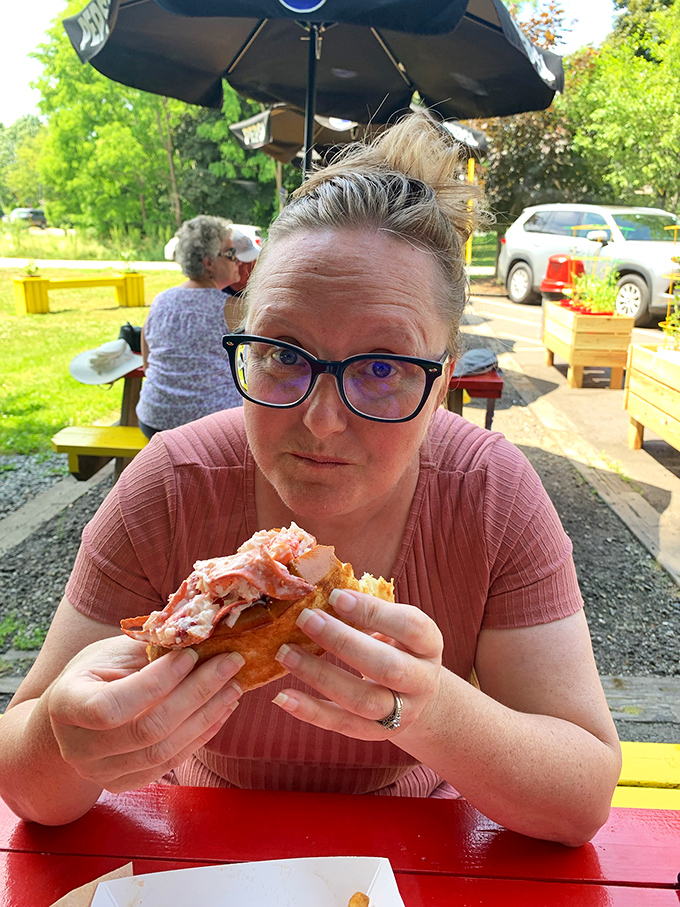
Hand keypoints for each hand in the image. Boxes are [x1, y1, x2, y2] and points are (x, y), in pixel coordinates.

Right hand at [47, 635, 243, 791]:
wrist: (72, 718)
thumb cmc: (95, 674)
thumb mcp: (111, 652)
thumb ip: (149, 647)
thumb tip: (200, 633)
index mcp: (66, 705)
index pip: (111, 705)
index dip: (156, 682)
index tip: (191, 654)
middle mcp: (79, 748)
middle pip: (146, 730)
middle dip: (196, 693)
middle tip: (230, 663)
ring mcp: (101, 773)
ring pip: (164, 751)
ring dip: (207, 715)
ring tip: (234, 685)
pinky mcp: (125, 784)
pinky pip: (171, 762)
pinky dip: (202, 734)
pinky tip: (223, 708)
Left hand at [272, 589, 442, 739]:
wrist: (417, 695)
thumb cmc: (398, 646)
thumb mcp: (396, 626)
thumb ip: (370, 612)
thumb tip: (322, 589)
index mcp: (429, 644)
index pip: (409, 626)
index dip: (373, 611)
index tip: (336, 595)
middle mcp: (421, 681)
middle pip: (386, 667)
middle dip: (343, 642)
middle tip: (306, 619)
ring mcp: (401, 712)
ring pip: (363, 701)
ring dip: (320, 676)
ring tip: (286, 653)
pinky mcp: (376, 733)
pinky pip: (342, 725)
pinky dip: (311, 712)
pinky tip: (284, 697)